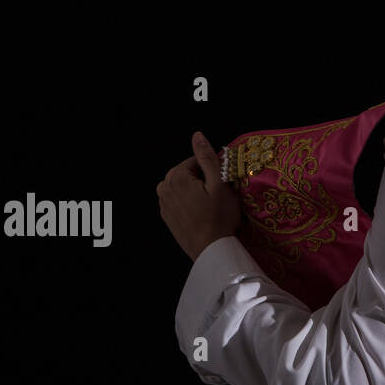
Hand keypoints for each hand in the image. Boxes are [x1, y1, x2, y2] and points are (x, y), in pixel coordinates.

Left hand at [157, 131, 241, 261]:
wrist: (211, 250)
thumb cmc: (219, 217)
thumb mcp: (219, 184)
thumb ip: (207, 157)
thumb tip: (197, 135)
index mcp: (176, 176)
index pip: (195, 161)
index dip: (211, 170)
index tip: (221, 183)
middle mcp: (164, 187)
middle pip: (186, 174)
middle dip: (201, 180)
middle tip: (217, 196)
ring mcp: (163, 204)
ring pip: (182, 188)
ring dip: (194, 192)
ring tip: (209, 206)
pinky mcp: (167, 217)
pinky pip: (178, 202)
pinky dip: (188, 204)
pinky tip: (201, 214)